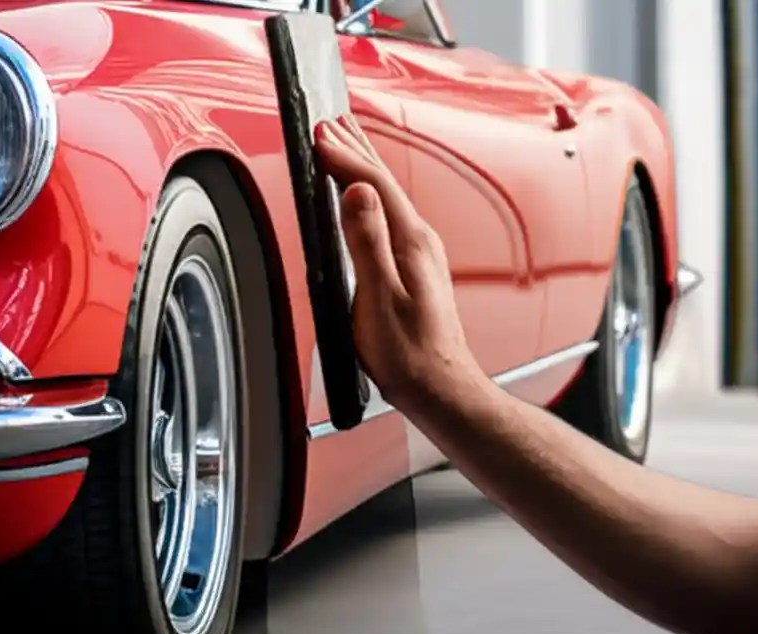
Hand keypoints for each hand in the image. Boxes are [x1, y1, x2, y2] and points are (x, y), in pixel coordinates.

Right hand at [314, 114, 485, 409]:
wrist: (438, 387)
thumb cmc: (407, 354)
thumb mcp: (377, 296)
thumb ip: (367, 241)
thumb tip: (358, 192)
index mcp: (410, 241)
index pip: (372, 183)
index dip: (342, 155)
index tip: (318, 132)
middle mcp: (420, 240)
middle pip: (383, 182)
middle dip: (354, 149)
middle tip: (330, 121)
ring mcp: (420, 252)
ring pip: (386, 196)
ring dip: (362, 167)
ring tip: (345, 146)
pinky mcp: (415, 267)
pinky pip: (388, 215)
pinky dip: (369, 195)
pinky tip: (362, 199)